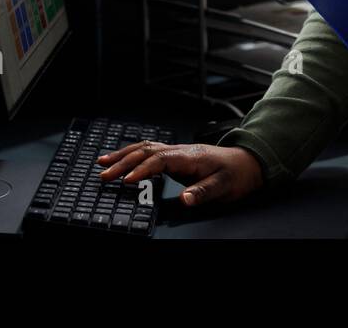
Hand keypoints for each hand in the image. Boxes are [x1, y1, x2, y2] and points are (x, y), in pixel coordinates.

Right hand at [95, 142, 263, 206]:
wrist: (246, 163)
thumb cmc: (235, 175)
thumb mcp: (223, 187)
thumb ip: (203, 192)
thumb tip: (184, 199)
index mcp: (190, 156)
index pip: (159, 160)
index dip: (141, 170)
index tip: (125, 181)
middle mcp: (180, 150)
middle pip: (146, 152)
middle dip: (123, 162)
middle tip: (103, 174)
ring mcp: (176, 151)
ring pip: (144, 149)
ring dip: (123, 155)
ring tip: (102, 163)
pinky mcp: (175, 156)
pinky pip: (149, 152)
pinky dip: (132, 155)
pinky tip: (121, 160)